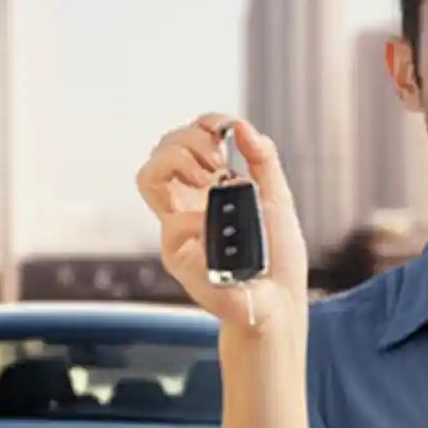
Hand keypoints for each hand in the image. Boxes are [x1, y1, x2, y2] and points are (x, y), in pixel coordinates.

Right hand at [136, 113, 308, 332]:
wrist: (279, 301)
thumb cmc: (277, 257)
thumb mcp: (277, 197)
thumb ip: (263, 159)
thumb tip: (240, 125)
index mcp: (210, 187)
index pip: (187, 142)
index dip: (200, 126)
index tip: (223, 128)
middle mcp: (189, 203)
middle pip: (162, 149)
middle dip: (188, 139)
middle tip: (218, 159)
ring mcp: (179, 227)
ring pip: (148, 176)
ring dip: (177, 162)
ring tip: (208, 176)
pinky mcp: (175, 254)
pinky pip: (173, 222)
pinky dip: (200, 218)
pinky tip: (220, 232)